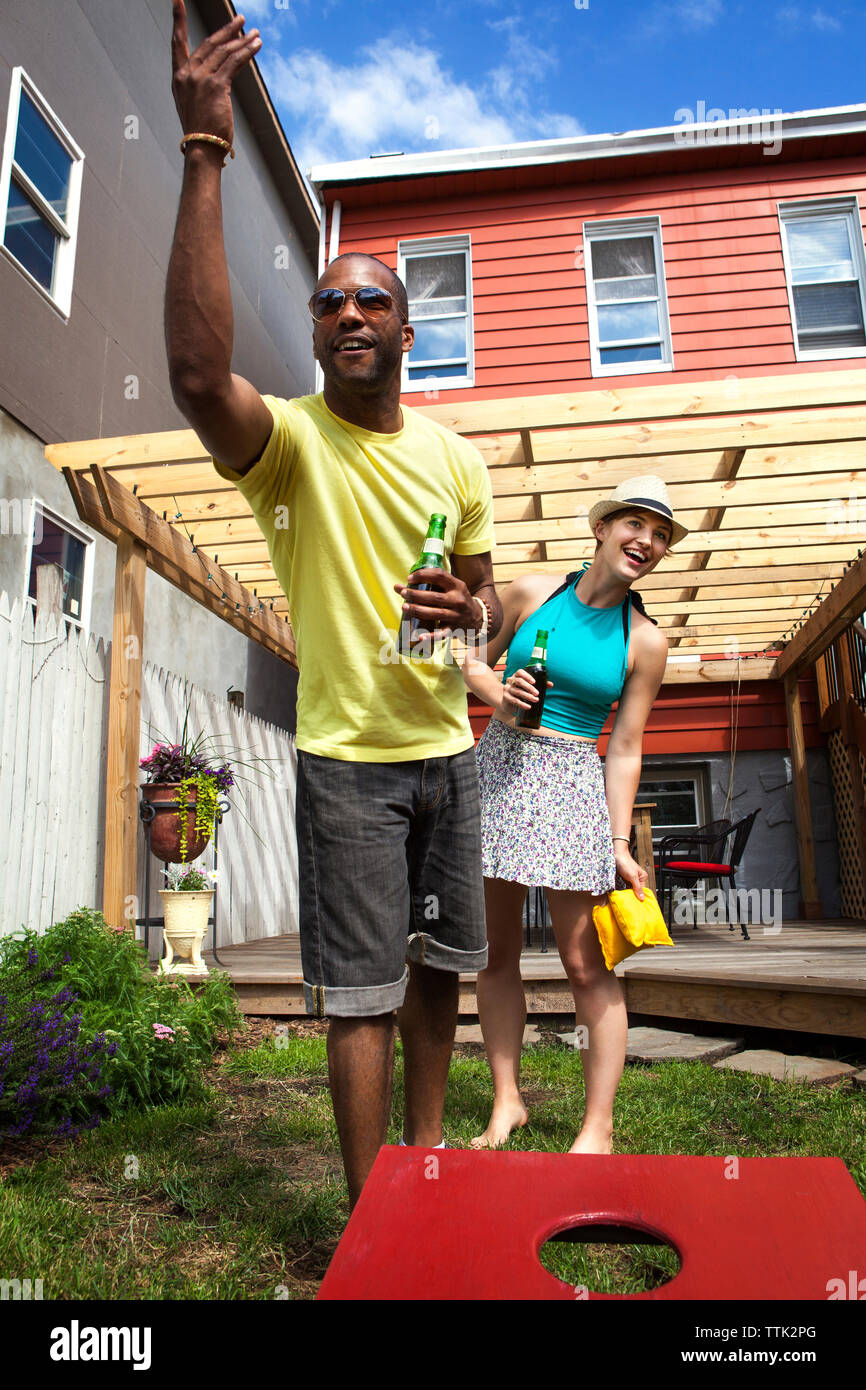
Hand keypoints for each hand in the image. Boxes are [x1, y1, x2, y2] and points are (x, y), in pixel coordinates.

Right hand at [171, 1, 261, 144]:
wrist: (202, 149)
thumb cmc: (201, 132)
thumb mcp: (194, 104)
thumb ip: (200, 86)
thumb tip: (218, 75)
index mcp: (178, 77)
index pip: (178, 42)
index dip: (178, 20)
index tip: (177, 0)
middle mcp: (187, 74)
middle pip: (209, 43)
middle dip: (227, 30)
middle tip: (241, 20)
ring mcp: (200, 79)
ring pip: (224, 51)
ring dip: (242, 40)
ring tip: (255, 33)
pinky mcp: (216, 85)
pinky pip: (234, 62)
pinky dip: (247, 52)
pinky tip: (256, 46)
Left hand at [393, 568, 480, 641]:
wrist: (478, 617)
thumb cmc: (456, 599)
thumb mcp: (448, 589)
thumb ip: (427, 586)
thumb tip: (397, 586)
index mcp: (457, 585)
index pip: (440, 575)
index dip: (423, 575)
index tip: (409, 578)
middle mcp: (458, 599)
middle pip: (435, 597)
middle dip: (417, 595)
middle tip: (403, 593)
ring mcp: (457, 615)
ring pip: (436, 613)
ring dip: (418, 610)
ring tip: (404, 607)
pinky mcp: (454, 628)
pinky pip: (442, 633)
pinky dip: (431, 636)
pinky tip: (419, 636)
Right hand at [500, 668, 552, 716]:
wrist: (509, 703)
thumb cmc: (521, 692)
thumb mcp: (529, 688)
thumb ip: (540, 685)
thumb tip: (551, 684)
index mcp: (516, 676)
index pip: (520, 672)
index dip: (527, 676)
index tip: (534, 682)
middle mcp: (510, 681)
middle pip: (519, 681)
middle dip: (529, 687)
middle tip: (537, 693)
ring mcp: (507, 688)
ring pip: (517, 691)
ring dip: (527, 696)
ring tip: (536, 700)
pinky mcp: (506, 697)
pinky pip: (514, 700)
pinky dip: (522, 704)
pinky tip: (528, 707)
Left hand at [614, 845, 646, 899]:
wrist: (616, 855)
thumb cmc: (625, 863)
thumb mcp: (632, 877)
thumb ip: (637, 887)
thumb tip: (642, 898)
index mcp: (642, 877)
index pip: (642, 890)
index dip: (639, 896)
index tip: (636, 904)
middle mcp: (637, 878)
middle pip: (636, 890)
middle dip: (633, 896)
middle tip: (630, 904)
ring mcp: (630, 878)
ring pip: (630, 889)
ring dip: (628, 894)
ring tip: (626, 900)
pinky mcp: (624, 878)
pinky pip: (625, 886)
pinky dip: (623, 890)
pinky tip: (622, 895)